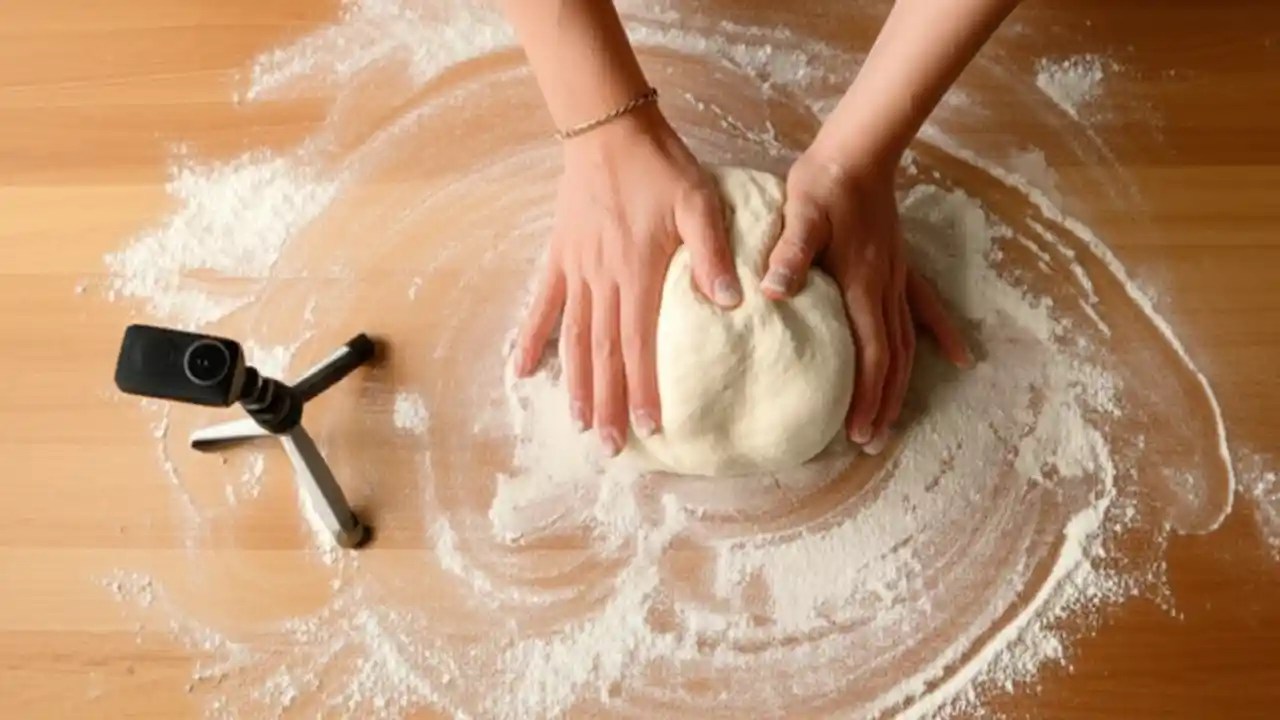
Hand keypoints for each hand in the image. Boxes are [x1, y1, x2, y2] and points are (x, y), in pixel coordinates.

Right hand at [514, 108, 742, 454]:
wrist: (608, 131)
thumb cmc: (661, 167)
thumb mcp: (699, 201)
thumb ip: (711, 252)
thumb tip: (733, 301)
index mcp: (638, 271)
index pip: (641, 343)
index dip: (643, 386)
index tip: (649, 426)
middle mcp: (602, 279)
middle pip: (604, 352)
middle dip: (608, 402)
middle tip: (611, 446)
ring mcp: (576, 272)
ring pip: (575, 339)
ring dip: (576, 383)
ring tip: (578, 424)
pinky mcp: (559, 259)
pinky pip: (542, 306)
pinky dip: (530, 340)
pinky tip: (520, 372)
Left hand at [762, 151, 970, 452]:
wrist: (857, 152)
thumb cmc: (821, 185)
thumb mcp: (798, 216)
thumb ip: (789, 254)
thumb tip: (773, 292)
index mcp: (861, 285)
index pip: (871, 354)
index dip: (868, 396)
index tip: (858, 431)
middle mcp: (886, 289)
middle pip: (892, 359)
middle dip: (884, 404)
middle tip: (871, 443)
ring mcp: (897, 279)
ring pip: (907, 343)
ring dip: (902, 383)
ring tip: (894, 421)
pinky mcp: (898, 267)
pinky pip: (924, 308)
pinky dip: (940, 333)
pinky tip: (960, 355)